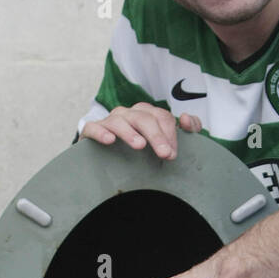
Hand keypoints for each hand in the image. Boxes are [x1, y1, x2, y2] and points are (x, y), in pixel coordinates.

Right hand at [80, 103, 201, 157]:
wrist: (107, 163)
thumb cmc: (141, 153)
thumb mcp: (165, 143)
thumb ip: (186, 130)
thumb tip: (187, 119)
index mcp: (146, 114)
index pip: (161, 117)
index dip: (170, 134)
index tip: (172, 154)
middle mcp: (128, 114)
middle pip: (144, 118)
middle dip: (157, 136)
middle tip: (165, 154)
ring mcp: (109, 121)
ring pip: (120, 120)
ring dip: (130, 132)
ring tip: (140, 146)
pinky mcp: (91, 131)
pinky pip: (93, 127)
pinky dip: (101, 132)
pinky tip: (110, 141)